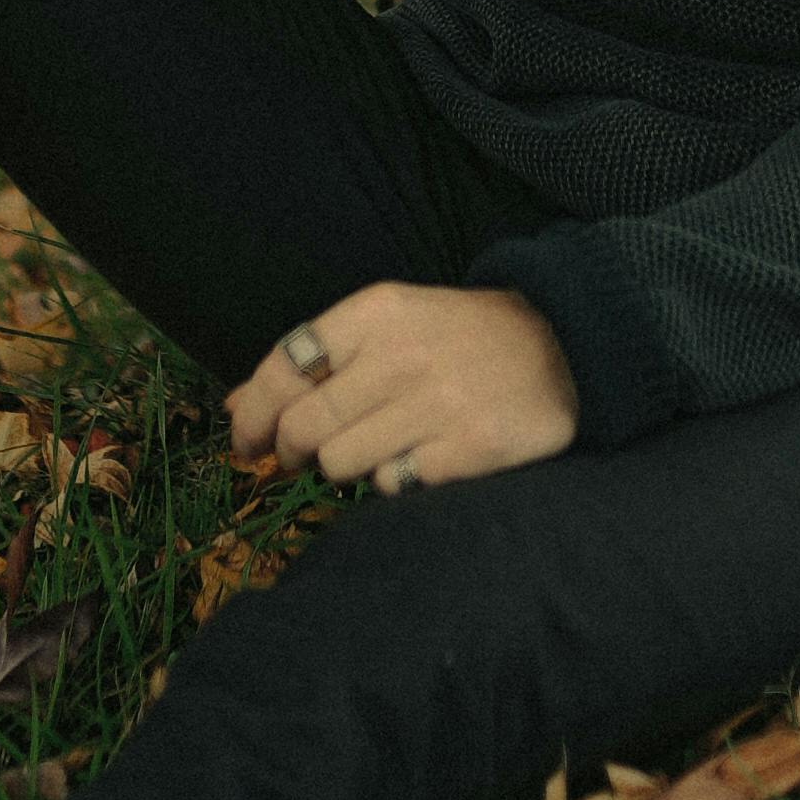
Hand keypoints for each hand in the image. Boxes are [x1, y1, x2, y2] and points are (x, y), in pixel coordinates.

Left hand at [224, 278, 576, 494]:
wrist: (562, 342)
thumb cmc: (456, 336)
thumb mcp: (387, 324)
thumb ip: (314, 361)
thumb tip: (237, 408)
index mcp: (375, 315)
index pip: (284, 366)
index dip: (254, 413)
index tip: (248, 441)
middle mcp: (401, 356)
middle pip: (304, 426)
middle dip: (289, 452)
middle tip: (300, 457)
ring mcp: (438, 404)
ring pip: (340, 463)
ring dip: (343, 467)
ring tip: (371, 450)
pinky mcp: (470, 449)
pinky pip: (391, 485)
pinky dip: (391, 480)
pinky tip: (414, 460)